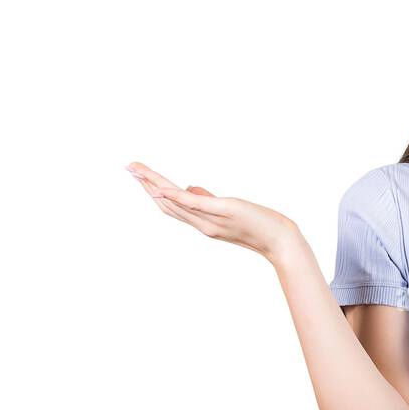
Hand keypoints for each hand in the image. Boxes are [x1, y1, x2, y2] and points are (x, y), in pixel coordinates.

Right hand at [125, 161, 298, 261]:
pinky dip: (175, 196)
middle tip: (128, 167)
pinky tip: (160, 188)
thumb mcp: (230, 210)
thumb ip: (207, 199)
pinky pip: (193, 204)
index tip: (138, 175)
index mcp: (202, 223)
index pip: (171, 207)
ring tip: (136, 171)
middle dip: (145, 185)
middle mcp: (201, 224)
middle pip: (166, 205)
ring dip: (153, 185)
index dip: (152, 191)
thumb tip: (190, 187)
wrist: (280, 242)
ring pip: (175, 203)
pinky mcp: (222, 212)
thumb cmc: (259, 225)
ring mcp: (210, 220)